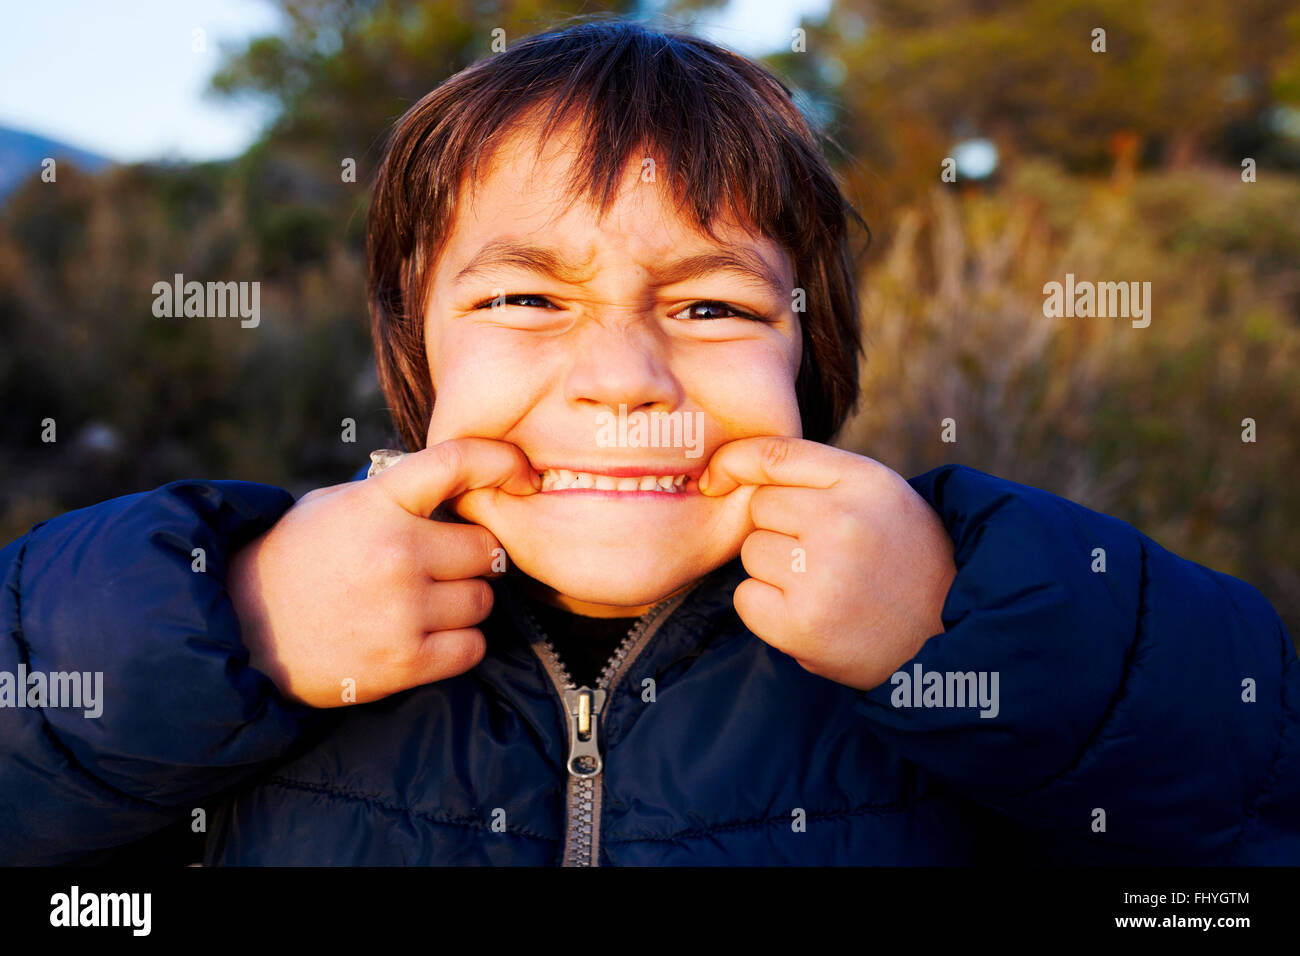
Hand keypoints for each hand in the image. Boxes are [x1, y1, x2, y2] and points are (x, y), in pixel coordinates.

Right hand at [227, 438, 538, 706]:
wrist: (241, 630)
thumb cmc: (299, 558)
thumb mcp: (340, 504)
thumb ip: (401, 492)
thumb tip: (472, 480)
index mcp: (376, 502)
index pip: (456, 462)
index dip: (501, 461)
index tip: (526, 473)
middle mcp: (395, 551)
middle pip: (487, 549)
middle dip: (472, 558)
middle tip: (440, 566)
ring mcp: (402, 608)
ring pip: (483, 600)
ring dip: (464, 602)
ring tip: (421, 603)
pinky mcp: (404, 661)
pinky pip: (473, 647)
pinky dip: (459, 644)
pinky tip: (425, 635)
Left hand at [699, 437, 956, 690]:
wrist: (948, 633)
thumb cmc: (900, 555)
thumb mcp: (876, 494)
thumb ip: (814, 473)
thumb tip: (722, 469)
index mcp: (865, 481)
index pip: (775, 454)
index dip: (734, 462)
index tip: (716, 477)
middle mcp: (843, 522)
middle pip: (759, 508)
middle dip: (778, 529)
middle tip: (823, 555)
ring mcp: (821, 575)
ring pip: (752, 553)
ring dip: (774, 570)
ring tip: (823, 585)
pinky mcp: (802, 624)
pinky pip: (746, 598)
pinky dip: (765, 608)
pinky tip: (806, 612)